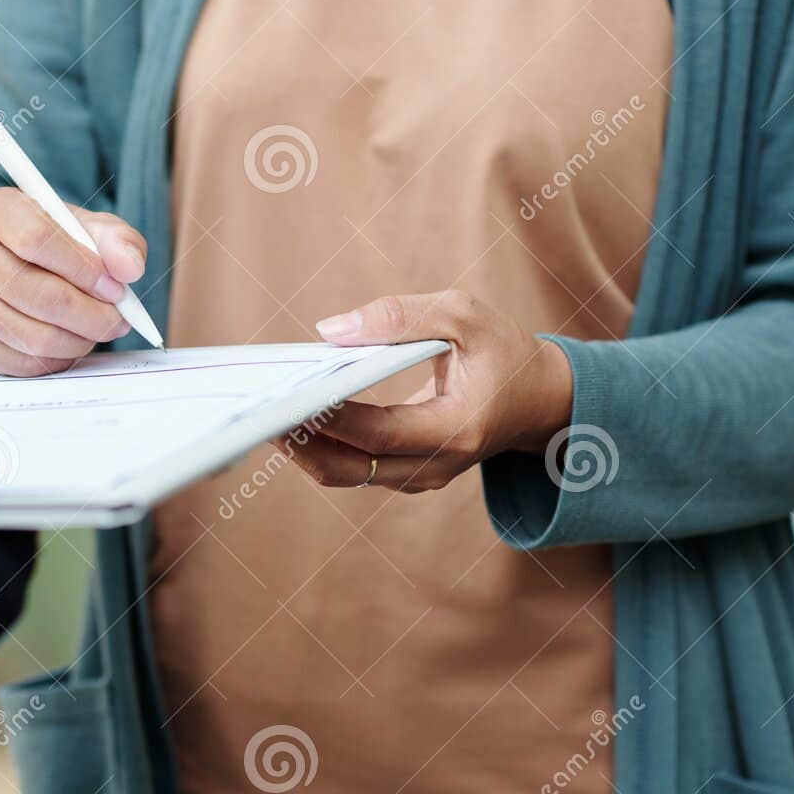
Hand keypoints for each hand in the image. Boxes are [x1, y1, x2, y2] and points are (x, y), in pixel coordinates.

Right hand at [0, 187, 144, 375]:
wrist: (13, 260)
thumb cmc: (55, 241)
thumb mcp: (88, 227)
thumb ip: (117, 240)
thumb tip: (130, 269)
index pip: (37, 240)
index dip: (84, 269)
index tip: (115, 287)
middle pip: (38, 296)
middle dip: (91, 315)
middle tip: (118, 320)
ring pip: (32, 336)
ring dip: (79, 341)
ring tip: (97, 329)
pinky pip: (21, 363)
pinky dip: (58, 360)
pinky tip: (72, 342)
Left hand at [285, 291, 573, 492]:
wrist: (538, 400)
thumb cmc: (503, 352)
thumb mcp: (463, 315)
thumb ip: (400, 317)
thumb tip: (330, 331)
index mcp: (456, 429)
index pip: (377, 432)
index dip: (329, 416)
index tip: (288, 394)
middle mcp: (435, 466)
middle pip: (348, 466)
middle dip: (298, 439)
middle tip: (255, 407)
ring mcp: (419, 477)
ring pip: (343, 473)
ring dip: (301, 444)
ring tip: (263, 409)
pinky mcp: (404, 474)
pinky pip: (352, 466)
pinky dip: (319, 444)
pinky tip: (292, 415)